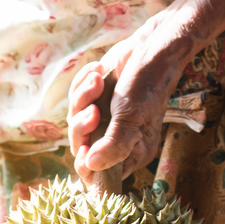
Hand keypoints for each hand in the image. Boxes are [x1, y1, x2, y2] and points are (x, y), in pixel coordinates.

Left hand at [67, 13, 192, 183]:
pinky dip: (81, 85)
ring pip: (75, 121)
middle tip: (93, 111)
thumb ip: (114, 145)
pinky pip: (74, 100)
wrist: (150, 49)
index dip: (87, 166)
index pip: (101, 174)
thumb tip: (93, 166)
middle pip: (82, 148)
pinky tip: (98, 72)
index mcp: (131, 152)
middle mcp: (115, 140)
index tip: (86, 149)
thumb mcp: (132, 117)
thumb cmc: (147, 85)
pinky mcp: (92, 101)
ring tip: (97, 81)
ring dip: (82, 99)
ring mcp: (102, 121)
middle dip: (82, 127)